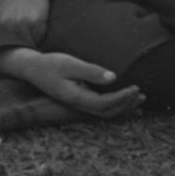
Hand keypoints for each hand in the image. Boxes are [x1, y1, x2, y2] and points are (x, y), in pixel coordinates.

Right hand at [0, 47, 143, 117]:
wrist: (32, 69)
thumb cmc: (50, 64)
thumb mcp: (69, 63)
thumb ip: (90, 71)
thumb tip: (113, 77)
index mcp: (75, 97)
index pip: (104, 104)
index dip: (122, 99)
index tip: (136, 88)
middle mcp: (78, 105)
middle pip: (107, 112)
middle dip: (126, 105)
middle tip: (141, 94)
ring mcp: (79, 104)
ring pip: (105, 112)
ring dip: (123, 107)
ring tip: (139, 99)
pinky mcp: (80, 99)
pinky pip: (101, 107)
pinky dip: (115, 105)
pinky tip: (124, 99)